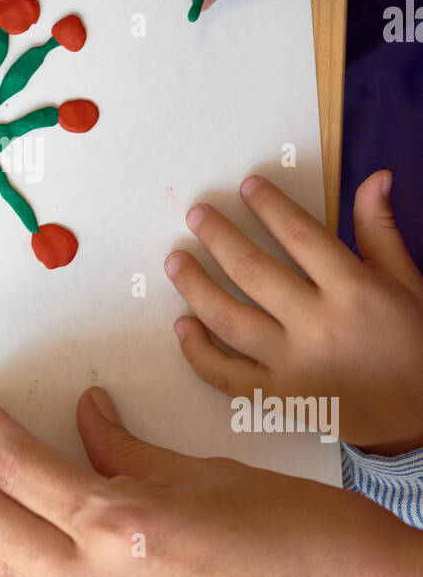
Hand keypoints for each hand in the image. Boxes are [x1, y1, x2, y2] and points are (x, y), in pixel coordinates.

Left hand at [166, 171, 422, 452]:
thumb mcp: (406, 283)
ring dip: (195, 287)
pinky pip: (226, 375)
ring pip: (228, 320)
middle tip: (197, 215)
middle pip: (252, 272)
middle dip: (218, 236)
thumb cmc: (415, 345)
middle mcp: (318, 326)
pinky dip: (198, 352)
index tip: (248, 187)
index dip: (270, 207)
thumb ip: (379, 231)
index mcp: (354, 291)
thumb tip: (374, 178)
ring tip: (176, 261)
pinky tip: (183, 326)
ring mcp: (294, 366)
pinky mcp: (280, 398)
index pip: (299, 235)